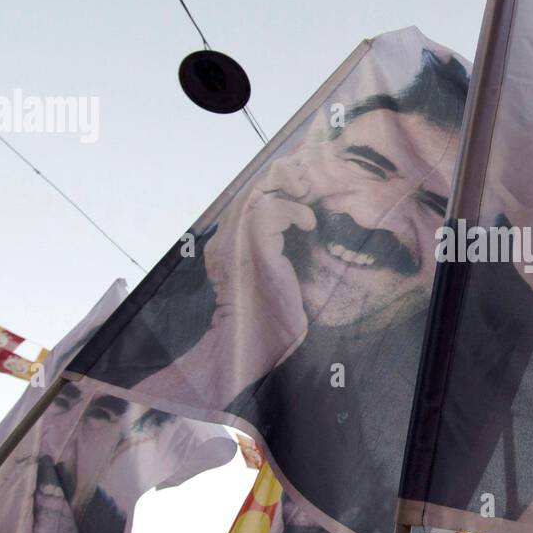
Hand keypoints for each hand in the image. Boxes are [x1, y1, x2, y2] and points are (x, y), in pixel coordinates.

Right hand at [144, 158, 316, 408]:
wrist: (247, 352)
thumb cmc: (263, 327)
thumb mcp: (273, 283)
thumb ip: (277, 255)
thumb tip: (303, 234)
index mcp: (225, 248)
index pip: (244, 202)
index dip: (271, 188)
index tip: (299, 189)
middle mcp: (224, 242)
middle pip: (250, 191)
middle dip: (281, 180)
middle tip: (306, 186)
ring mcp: (235, 245)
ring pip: (258, 194)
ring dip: (288, 190)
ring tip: (307, 198)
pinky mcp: (252, 250)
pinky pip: (271, 212)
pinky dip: (294, 212)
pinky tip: (308, 223)